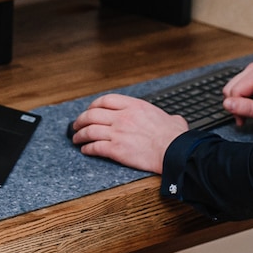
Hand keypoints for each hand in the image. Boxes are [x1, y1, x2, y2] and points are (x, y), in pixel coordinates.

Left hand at [68, 93, 187, 172]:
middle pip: (92, 114)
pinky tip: (86, 150)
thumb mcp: (173, 119)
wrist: (174, 151)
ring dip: (80, 135)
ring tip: (76, 138)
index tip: (90, 110)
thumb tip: (175, 120)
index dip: (94, 105)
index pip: (106, 100)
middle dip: (81, 119)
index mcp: (134, 106)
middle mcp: (122, 117)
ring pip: (89, 131)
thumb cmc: (175, 137)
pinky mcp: (116, 149)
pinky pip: (95, 147)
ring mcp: (117, 133)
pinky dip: (87, 149)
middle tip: (77, 124)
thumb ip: (169, 118)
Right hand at [222, 62, 252, 128]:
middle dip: (235, 105)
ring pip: (229, 89)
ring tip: (250, 109)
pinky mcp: (247, 77)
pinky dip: (238, 99)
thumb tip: (227, 104)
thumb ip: (245, 108)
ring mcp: (250, 72)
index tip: (243, 118)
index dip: (236, 107)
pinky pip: (233, 88)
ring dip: (236, 103)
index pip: (235, 91)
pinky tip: (248, 103)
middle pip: (230, 89)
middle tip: (247, 115)